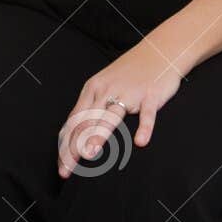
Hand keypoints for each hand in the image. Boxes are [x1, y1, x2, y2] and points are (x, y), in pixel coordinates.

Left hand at [56, 38, 185, 178]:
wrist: (159, 51)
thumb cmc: (130, 72)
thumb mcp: (104, 85)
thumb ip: (92, 107)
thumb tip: (75, 134)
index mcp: (93, 89)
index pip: (74, 121)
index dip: (65, 145)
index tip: (62, 167)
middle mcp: (107, 91)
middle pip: (86, 122)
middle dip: (74, 147)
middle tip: (67, 170)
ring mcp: (129, 93)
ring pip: (110, 116)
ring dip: (98, 135)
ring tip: (88, 154)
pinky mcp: (150, 95)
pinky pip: (147, 114)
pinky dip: (144, 127)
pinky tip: (140, 142)